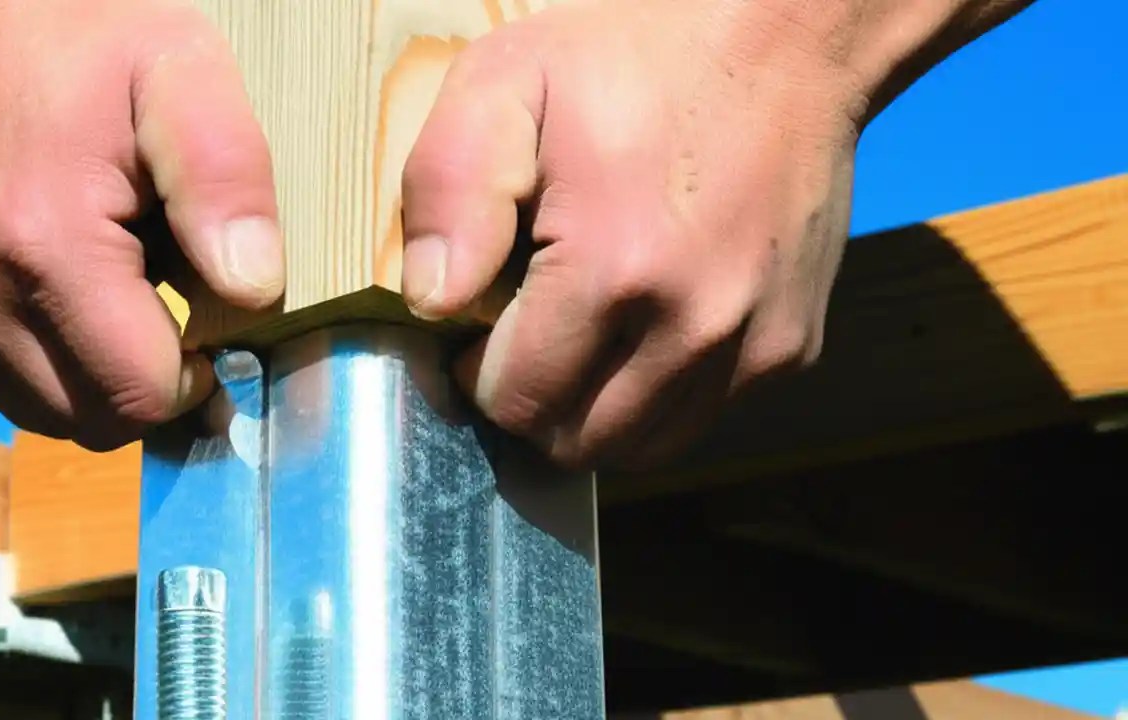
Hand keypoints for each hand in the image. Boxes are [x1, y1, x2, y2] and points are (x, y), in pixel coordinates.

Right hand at [0, 0, 282, 448]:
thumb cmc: (76, 30)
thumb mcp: (183, 75)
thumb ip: (226, 184)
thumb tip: (251, 292)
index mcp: (46, 247)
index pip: (140, 396)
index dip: (199, 379)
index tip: (219, 330)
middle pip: (93, 421)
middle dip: (152, 384)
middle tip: (181, 310)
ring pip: (46, 411)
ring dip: (101, 376)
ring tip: (128, 291)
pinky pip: (5, 376)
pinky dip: (54, 357)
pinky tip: (80, 287)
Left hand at [402, 1, 870, 468]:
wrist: (789, 42)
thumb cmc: (636, 57)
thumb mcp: (508, 83)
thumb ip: (451, 190)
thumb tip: (432, 302)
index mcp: (614, 268)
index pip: (517, 401)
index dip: (480, 373)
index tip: (482, 324)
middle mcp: (694, 327)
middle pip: (578, 443)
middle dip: (534, 402)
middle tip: (528, 333)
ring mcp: (753, 346)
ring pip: (642, 447)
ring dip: (596, 411)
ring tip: (587, 334)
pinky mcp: (791, 350)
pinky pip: (702, 416)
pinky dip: (662, 394)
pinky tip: (650, 322)